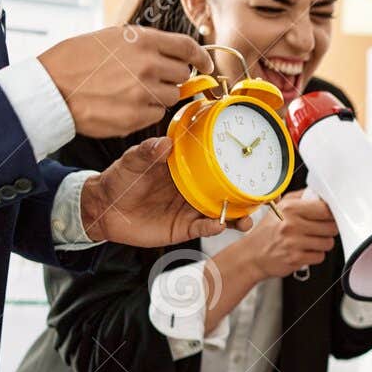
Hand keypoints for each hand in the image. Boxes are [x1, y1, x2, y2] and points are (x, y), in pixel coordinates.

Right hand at [40, 26, 212, 137]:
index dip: (201, 57)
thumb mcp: (110, 38)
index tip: (205, 65)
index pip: (187, 47)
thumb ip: (143, 45)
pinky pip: (156, 115)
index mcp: (142, 40)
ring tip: (130, 91)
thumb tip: (170, 52)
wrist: (50, 87)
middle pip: (182, 75)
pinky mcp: (137, 116)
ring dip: (157, 95)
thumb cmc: (75, 61)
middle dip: (172, 78)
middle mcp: (147, 64)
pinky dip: (145, 111)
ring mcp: (143, 92)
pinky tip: (123, 104)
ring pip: (170, 97)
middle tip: (153, 79)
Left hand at [79, 136, 250, 245]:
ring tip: (247, 218)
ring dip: (238, 216)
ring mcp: (191, 208)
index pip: (217, 164)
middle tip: (266, 197)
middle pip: (228, 191)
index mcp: (187, 168)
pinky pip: (204, 228)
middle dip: (249, 195)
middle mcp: (195, 187)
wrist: (104, 209)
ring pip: (222, 212)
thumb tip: (164, 143)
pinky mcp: (184, 228)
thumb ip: (147, 152)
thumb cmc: (119, 179)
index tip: (257, 162)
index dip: (238, 164)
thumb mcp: (131, 161)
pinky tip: (219, 225)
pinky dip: (214, 227)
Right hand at [232, 190, 337, 278]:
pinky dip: (315, 255)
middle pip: (331, 226)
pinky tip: (305, 250)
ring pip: (328, 243)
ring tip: (310, 240)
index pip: (324, 209)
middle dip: (328, 229)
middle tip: (319, 229)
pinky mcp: (296, 258)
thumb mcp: (280, 207)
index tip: (329, 215)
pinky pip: (320, 256)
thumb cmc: (267, 231)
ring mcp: (294, 243)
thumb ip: (301, 198)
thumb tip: (320, 194)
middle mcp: (291, 225)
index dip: (331, 213)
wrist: (252, 254)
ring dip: (322, 243)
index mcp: (289, 209)